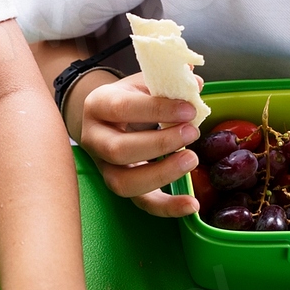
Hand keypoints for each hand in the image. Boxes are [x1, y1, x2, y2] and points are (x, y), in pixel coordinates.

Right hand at [78, 73, 203, 217]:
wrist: (109, 117)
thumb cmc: (130, 98)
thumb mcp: (143, 83)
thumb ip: (167, 82)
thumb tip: (195, 83)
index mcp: (98, 106)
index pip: (122, 108)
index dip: (156, 110)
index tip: (189, 109)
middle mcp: (94, 139)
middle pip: (118, 150)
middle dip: (159, 143)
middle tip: (192, 132)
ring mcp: (104, 167)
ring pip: (123, 183)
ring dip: (161, 174)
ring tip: (191, 159)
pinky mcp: (120, 186)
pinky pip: (141, 203)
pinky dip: (167, 207)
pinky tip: (191, 205)